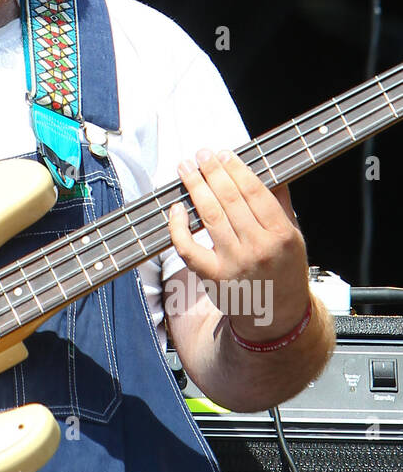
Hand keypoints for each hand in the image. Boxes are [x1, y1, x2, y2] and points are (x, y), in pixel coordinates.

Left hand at [167, 148, 309, 335]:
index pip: (255, 192)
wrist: (278, 317)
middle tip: (201, 155)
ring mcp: (234, 263)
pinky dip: (178, 227)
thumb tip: (270, 170)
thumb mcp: (294, 237)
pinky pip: (189, 248)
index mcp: (281, 235)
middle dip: (212, 172)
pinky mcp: (214, 277)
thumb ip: (281, 204)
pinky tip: (176, 209)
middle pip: (230, 200)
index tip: (224, 154)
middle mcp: (259, 248)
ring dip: (195, 188)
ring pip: (210, 217)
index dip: (237, 169)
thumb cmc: (285, 272)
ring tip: (186, 169)